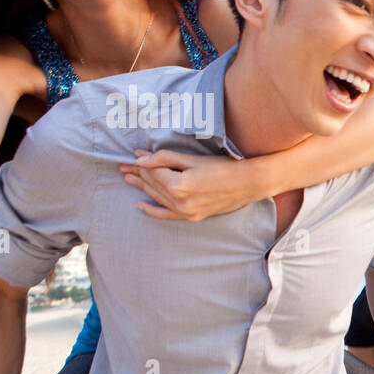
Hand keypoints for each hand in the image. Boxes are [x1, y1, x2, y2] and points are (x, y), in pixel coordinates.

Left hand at [118, 149, 255, 220]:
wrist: (248, 184)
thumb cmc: (224, 167)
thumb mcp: (193, 159)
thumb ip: (165, 158)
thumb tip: (141, 159)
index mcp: (179, 185)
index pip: (153, 171)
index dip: (142, 162)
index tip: (132, 156)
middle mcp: (179, 201)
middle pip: (153, 185)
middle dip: (138, 174)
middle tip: (124, 167)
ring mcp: (186, 211)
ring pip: (157, 197)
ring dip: (142, 187)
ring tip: (129, 178)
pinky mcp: (192, 216)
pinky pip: (166, 215)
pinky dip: (152, 210)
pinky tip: (140, 205)